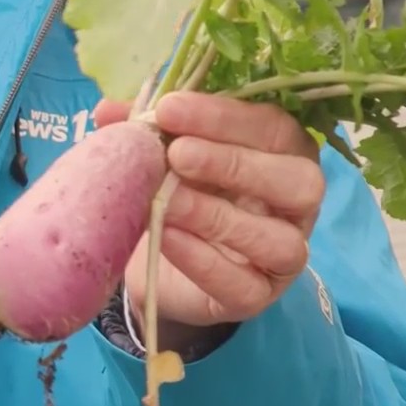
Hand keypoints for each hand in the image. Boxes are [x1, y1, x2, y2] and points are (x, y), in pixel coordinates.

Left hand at [94, 92, 324, 349]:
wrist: (158, 267)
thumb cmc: (177, 194)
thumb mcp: (161, 156)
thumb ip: (145, 131)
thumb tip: (108, 110)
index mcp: (283, 154)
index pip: (273, 126)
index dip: (224, 116)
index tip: (170, 109)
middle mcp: (296, 203)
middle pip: (298, 180)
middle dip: (233, 163)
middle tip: (177, 153)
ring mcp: (284, 254)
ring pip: (280, 239)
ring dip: (219, 216)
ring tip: (168, 200)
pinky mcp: (258, 296)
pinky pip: (244, 285)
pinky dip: (204, 262)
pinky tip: (168, 238)